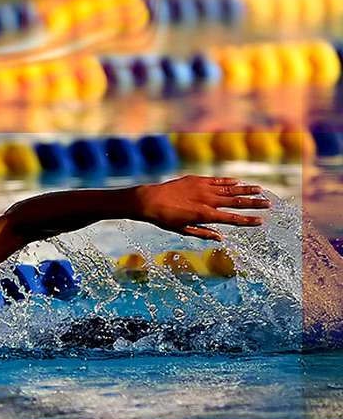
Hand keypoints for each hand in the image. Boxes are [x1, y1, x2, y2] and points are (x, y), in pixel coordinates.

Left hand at [136, 175, 270, 240]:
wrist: (148, 200)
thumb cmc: (164, 218)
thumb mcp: (182, 230)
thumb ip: (203, 233)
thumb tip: (221, 238)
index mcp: (204, 215)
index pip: (232, 219)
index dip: (248, 221)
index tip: (261, 221)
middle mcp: (207, 200)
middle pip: (236, 202)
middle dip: (254, 204)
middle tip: (269, 204)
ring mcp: (202, 188)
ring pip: (229, 189)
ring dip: (245, 190)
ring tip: (260, 190)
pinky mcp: (196, 179)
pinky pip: (216, 180)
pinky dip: (229, 181)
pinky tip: (239, 182)